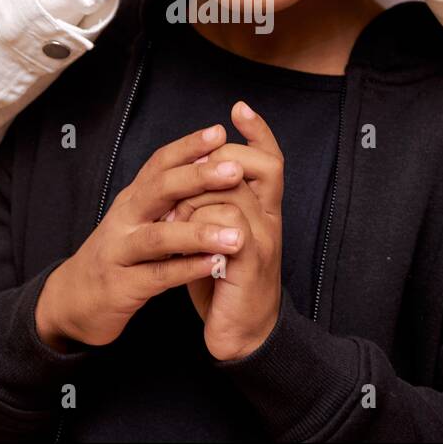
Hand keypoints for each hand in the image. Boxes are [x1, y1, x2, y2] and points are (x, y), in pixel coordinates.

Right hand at [35, 124, 247, 350]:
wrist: (75, 300)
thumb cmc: (119, 254)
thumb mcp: (137, 218)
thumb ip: (166, 196)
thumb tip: (208, 161)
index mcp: (132, 199)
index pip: (159, 164)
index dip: (188, 146)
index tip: (219, 132)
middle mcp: (124, 219)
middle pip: (159, 190)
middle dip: (198, 178)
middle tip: (235, 171)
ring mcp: (120, 252)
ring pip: (159, 236)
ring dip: (199, 233)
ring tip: (236, 234)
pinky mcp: (122, 286)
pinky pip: (158, 275)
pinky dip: (187, 269)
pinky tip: (215, 265)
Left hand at [170, 102, 283, 361]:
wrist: (240, 336)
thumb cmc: (223, 283)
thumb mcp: (216, 236)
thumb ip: (210, 205)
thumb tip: (187, 173)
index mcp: (262, 211)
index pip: (269, 159)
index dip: (259, 131)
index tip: (239, 106)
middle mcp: (269, 220)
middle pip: (252, 165)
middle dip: (212, 162)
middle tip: (183, 180)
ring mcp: (263, 240)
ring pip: (231, 192)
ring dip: (194, 197)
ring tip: (173, 217)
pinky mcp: (250, 263)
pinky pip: (227, 225)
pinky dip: (198, 224)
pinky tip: (181, 235)